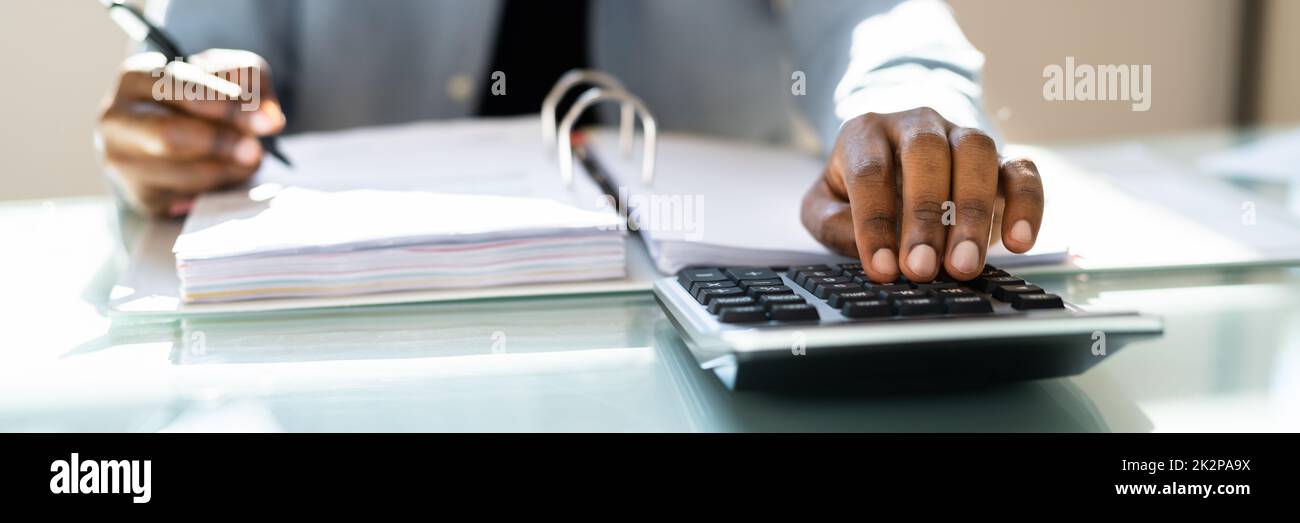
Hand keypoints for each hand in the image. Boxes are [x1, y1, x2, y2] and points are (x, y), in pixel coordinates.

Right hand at [98, 49, 285, 217]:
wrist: (176, 131)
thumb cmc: (202, 96)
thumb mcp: (228, 73)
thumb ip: (252, 79)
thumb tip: (269, 118)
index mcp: (135, 77)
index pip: (181, 90)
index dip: (227, 106)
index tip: (266, 123)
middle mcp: (116, 119)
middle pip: (169, 135)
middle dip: (220, 144)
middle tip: (255, 150)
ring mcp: (122, 161)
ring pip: (182, 172)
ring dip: (227, 170)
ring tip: (249, 159)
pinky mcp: (141, 196)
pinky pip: (188, 198)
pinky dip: (218, 188)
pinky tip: (229, 174)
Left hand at [801, 108, 1043, 281]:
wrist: (896, 166)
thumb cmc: (855, 191)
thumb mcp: (825, 205)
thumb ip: (830, 222)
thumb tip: (868, 247)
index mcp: (866, 133)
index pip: (870, 171)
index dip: (875, 222)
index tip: (882, 268)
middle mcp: (917, 124)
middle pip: (926, 153)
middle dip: (925, 216)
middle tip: (922, 269)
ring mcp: (961, 136)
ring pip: (977, 153)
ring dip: (973, 212)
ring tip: (964, 266)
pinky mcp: (1000, 158)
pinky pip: (1022, 170)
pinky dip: (1026, 204)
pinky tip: (1019, 242)